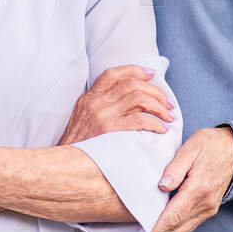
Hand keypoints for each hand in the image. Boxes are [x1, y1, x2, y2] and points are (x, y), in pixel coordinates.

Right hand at [58, 65, 174, 145]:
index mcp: (90, 97)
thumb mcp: (83, 117)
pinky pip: (139, 120)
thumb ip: (100, 105)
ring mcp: (102, 115)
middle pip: (131, 84)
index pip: (113, 73)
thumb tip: (127, 100)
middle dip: (155, 91)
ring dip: (158, 106)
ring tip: (168, 116)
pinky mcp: (110, 131)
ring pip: (138, 98)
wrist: (64, 162)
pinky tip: (161, 129)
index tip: (151, 74)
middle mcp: (95, 102)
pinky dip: (154, 123)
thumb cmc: (78, 144)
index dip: (135, 70)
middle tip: (167, 103)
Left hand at [144, 126, 232, 231]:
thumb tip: (161, 187)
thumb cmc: (210, 145)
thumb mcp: (190, 149)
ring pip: (183, 229)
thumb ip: (174, 170)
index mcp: (199, 189)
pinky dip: (174, 227)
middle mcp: (205, 203)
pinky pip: (190, 224)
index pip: (173, 215)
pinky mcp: (210, 208)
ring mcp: (209, 208)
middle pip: (176, 227)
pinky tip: (162, 224)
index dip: (155, 229)